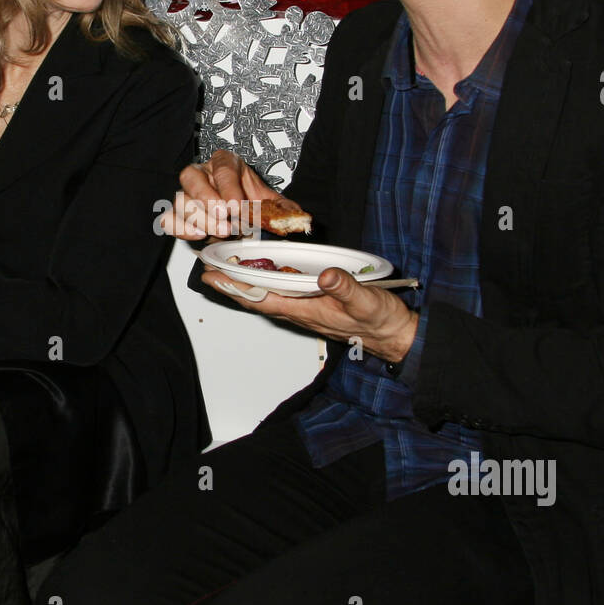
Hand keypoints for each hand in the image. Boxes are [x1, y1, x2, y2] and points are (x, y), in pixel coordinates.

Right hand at [161, 149, 282, 239]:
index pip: (222, 169)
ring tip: (219, 232)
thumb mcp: (270, 202)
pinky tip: (198, 235)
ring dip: (198, 219)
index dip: (228, 187)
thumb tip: (299, 219)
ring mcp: (187, 194)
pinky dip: (180, 229)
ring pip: (180, 200)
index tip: (237, 206)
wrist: (241, 215)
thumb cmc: (250, 202)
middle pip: (192, 179)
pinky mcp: (178, 214)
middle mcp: (202, 174)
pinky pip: (169, 219)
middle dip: (207, 200)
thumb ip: (284, 209)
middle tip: (225, 220)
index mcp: (225, 163)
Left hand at [202, 265, 418, 364]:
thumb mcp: (366, 301)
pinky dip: (267, 283)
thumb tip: (324, 276)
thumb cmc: (380, 321)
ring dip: (246, 284)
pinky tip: (264, 273)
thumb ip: (345, 288)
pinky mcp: (316, 304)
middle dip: (232, 285)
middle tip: (209, 270)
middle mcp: (302, 311)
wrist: (395, 335)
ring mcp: (307, 308)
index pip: (261, 299)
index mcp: (307, 310)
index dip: (235, 288)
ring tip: (227, 269)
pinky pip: (283, 294)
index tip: (213, 278)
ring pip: (268, 296)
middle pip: (257, 298)